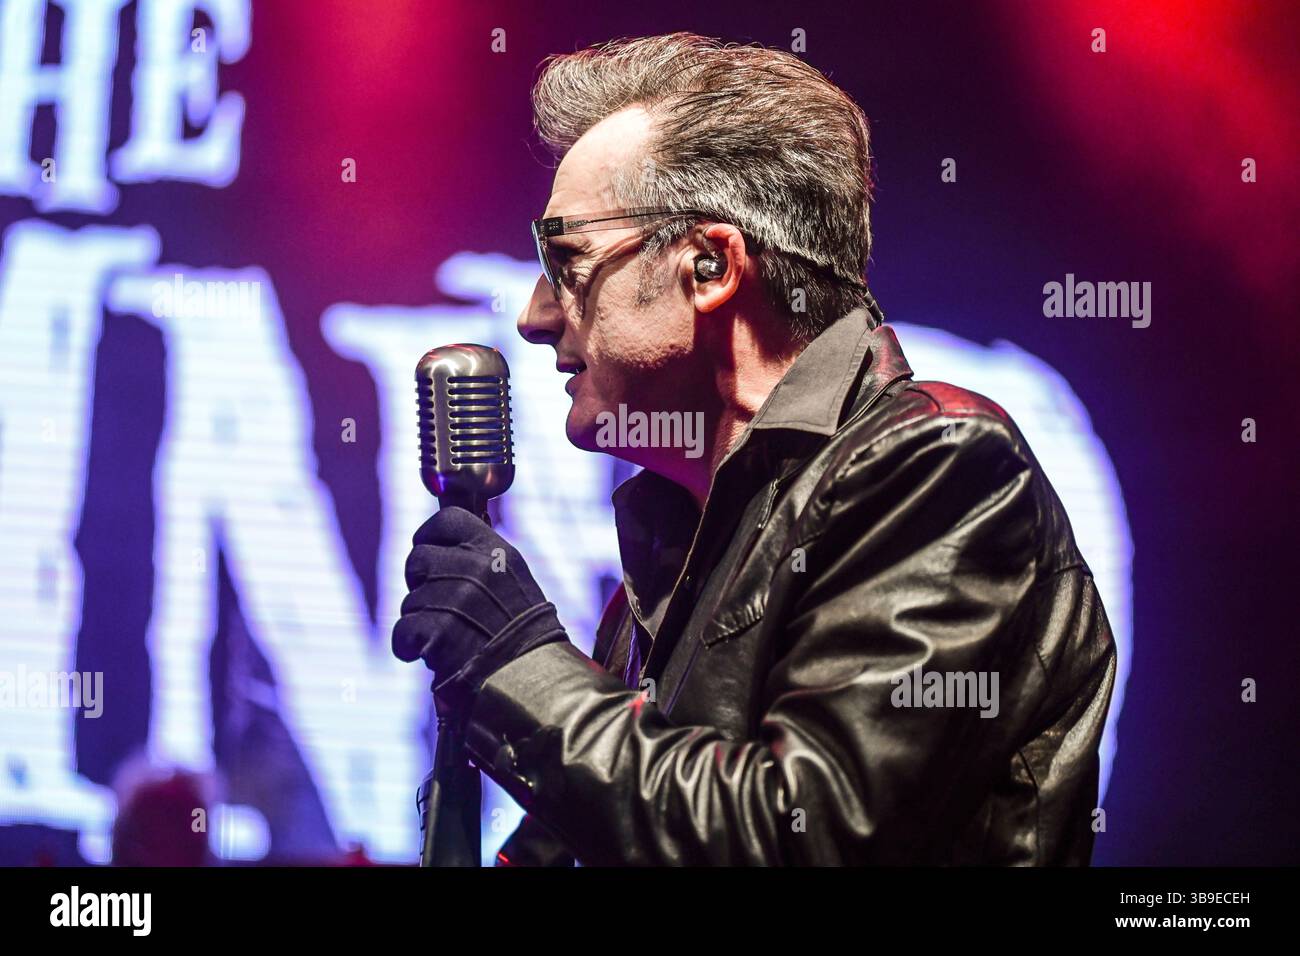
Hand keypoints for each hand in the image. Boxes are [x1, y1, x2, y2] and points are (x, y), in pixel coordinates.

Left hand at [392, 507, 569, 719]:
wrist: (534, 681)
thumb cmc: (523, 634)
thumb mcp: (513, 580)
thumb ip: (481, 558)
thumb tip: (441, 543)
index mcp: (497, 551)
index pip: (447, 519)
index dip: (429, 537)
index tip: (430, 554)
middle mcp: (477, 568)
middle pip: (418, 559)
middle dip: (420, 584)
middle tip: (440, 606)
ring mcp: (457, 600)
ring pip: (409, 600)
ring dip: (421, 621)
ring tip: (450, 638)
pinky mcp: (438, 634)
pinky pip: (402, 631)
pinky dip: (409, 647)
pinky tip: (430, 655)